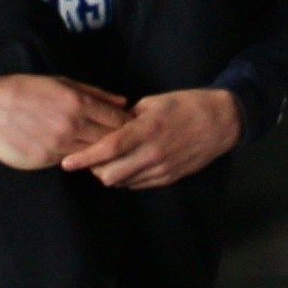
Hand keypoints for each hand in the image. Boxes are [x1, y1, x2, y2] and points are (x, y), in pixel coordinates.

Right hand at [0, 72, 129, 171]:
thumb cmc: (27, 91)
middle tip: (122, 143)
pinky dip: (79, 160)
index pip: (118, 121)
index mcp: (79, 102)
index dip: (127, 126)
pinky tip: (79, 154)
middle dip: (118, 142)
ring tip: (101, 150)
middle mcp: (72, 124)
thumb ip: (95, 93)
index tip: (130, 128)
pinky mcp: (47, 160)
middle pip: (111, 140)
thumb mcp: (62, 83)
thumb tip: (123, 102)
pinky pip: (72, 162)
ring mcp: (60, 144)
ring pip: (93, 155)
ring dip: (100, 154)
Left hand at [63, 84, 241, 192]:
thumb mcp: (154, 102)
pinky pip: (138, 185)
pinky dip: (126, 178)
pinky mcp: (169, 178)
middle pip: (110, 174)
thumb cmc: (186, 105)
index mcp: (147, 129)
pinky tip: (125, 165)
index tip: (67, 161)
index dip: (85, 157)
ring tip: (106, 161)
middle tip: (89, 158)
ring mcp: (162, 169)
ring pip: (122, 183)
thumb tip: (106, 125)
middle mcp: (153, 153)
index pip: (109, 148)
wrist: (221, 122)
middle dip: (94, 168)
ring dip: (109, 174)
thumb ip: (127, 117)